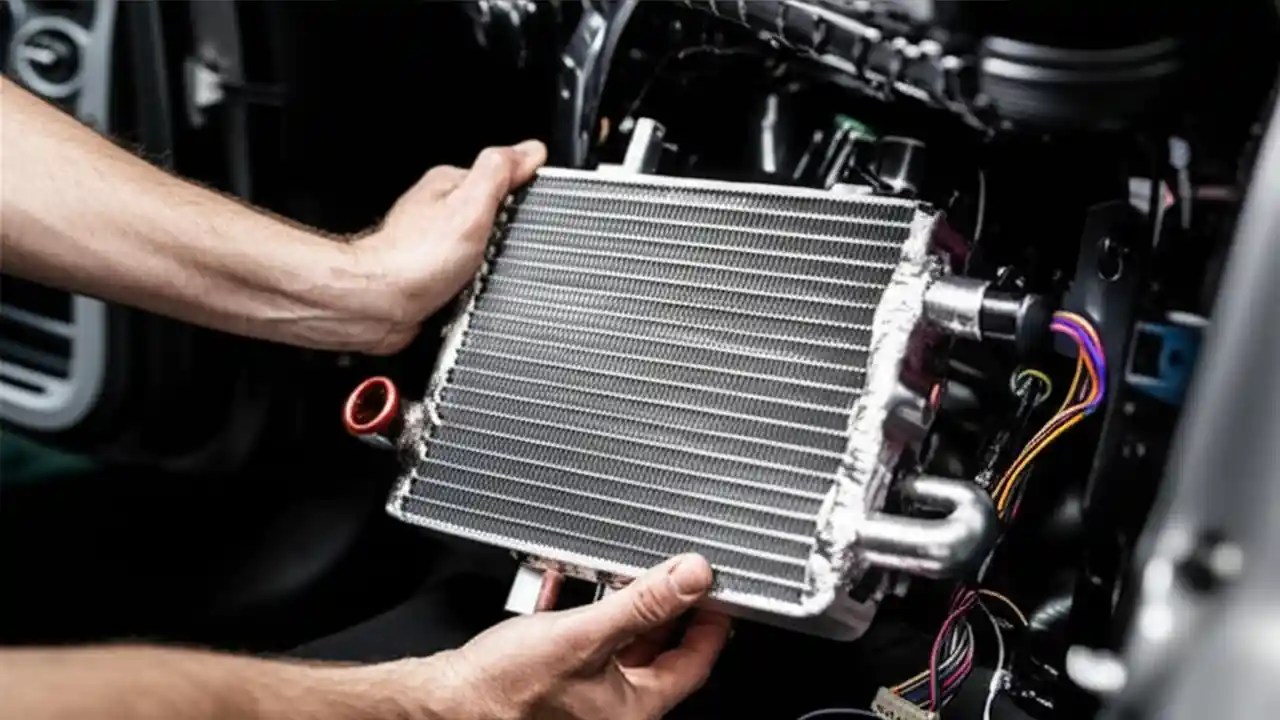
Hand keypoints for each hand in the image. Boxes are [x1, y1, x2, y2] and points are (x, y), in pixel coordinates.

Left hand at [349, 140, 545, 354]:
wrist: (379, 305)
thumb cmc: (415, 259)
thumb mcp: (470, 205)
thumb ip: (498, 173)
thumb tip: (528, 150)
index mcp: (449, 184)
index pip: (501, 176)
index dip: (523, 194)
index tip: (532, 213)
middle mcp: (439, 210)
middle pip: (494, 214)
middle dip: (507, 233)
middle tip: (504, 249)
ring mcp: (435, 241)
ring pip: (482, 246)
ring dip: (490, 261)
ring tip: (485, 272)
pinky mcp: (434, 272)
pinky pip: (468, 273)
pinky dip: (475, 281)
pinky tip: (472, 288)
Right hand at [379, 554, 730, 718]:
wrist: (446, 702)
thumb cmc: (506, 688)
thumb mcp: (585, 634)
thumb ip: (643, 603)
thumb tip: (693, 577)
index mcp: (636, 708)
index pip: (696, 662)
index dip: (711, 621)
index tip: (717, 590)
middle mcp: (616, 710)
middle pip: (660, 653)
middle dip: (665, 610)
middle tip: (673, 574)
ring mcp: (588, 700)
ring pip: (623, 647)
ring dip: (624, 610)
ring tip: (621, 575)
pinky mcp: (559, 686)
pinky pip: (586, 646)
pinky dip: (585, 617)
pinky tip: (566, 589)